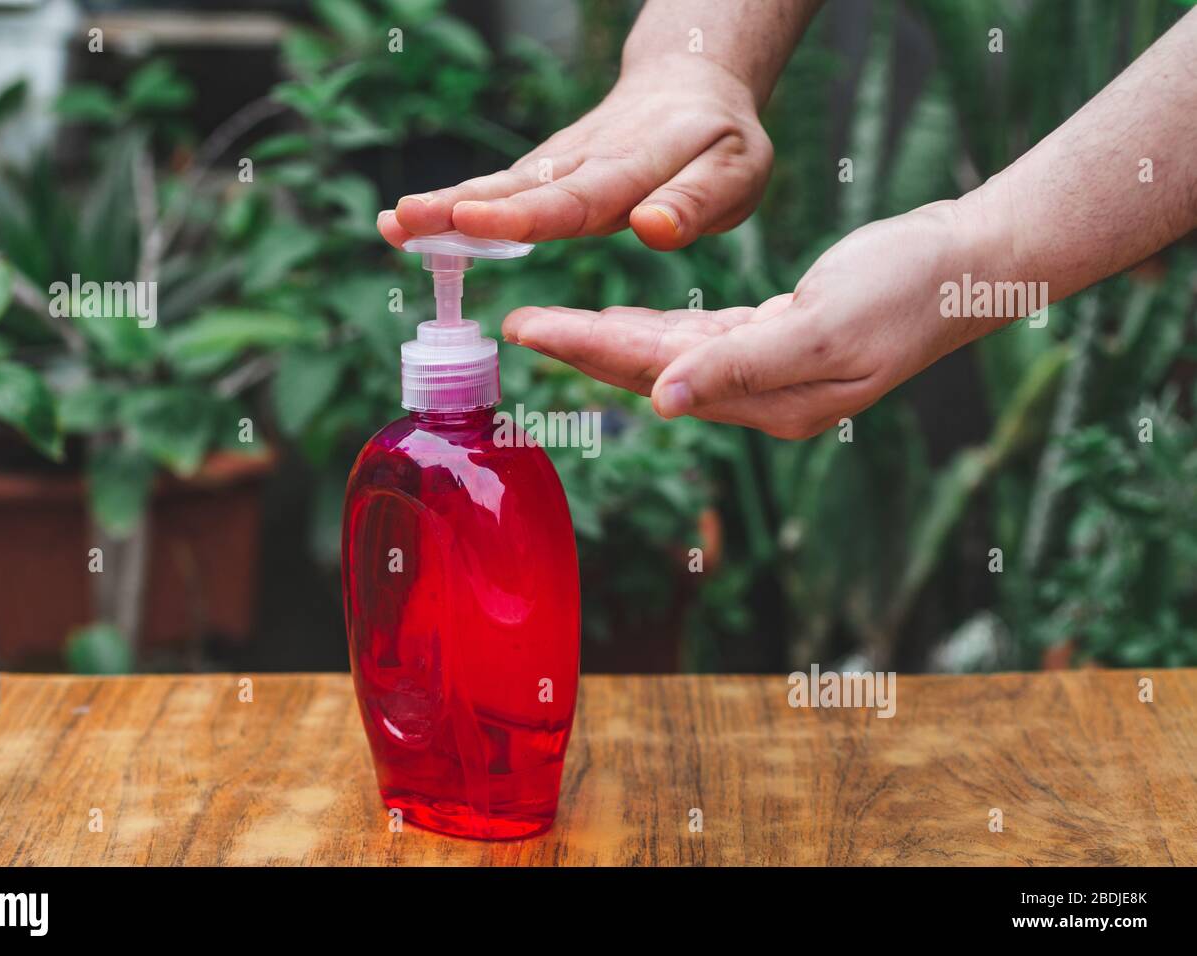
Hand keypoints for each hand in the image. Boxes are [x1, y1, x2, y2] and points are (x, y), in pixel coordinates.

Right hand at [378, 59, 771, 251]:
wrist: (690, 86)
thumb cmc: (719, 142)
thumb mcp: (737, 173)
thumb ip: (695, 202)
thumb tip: (651, 230)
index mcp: (638, 162)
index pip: (579, 194)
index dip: (526, 214)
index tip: (475, 223)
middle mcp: (587, 158)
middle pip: (521, 188)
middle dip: (461, 209)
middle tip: (406, 221)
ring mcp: (558, 162)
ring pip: (499, 185)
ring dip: (444, 207)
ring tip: (392, 224)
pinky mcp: (542, 170)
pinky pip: (497, 190)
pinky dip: (453, 206)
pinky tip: (407, 224)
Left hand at [503, 197, 1011, 438]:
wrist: (970, 265)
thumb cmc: (906, 292)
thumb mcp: (823, 327)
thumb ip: (741, 365)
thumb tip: (664, 400)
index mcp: (771, 403)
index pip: (657, 377)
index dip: (588, 351)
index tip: (529, 331)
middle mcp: (765, 397)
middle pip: (654, 372)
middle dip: (583, 348)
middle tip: (519, 325)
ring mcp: (773, 372)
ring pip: (673, 356)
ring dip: (612, 340)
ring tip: (555, 326)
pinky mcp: (782, 340)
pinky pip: (705, 340)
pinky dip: (660, 331)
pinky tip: (626, 324)